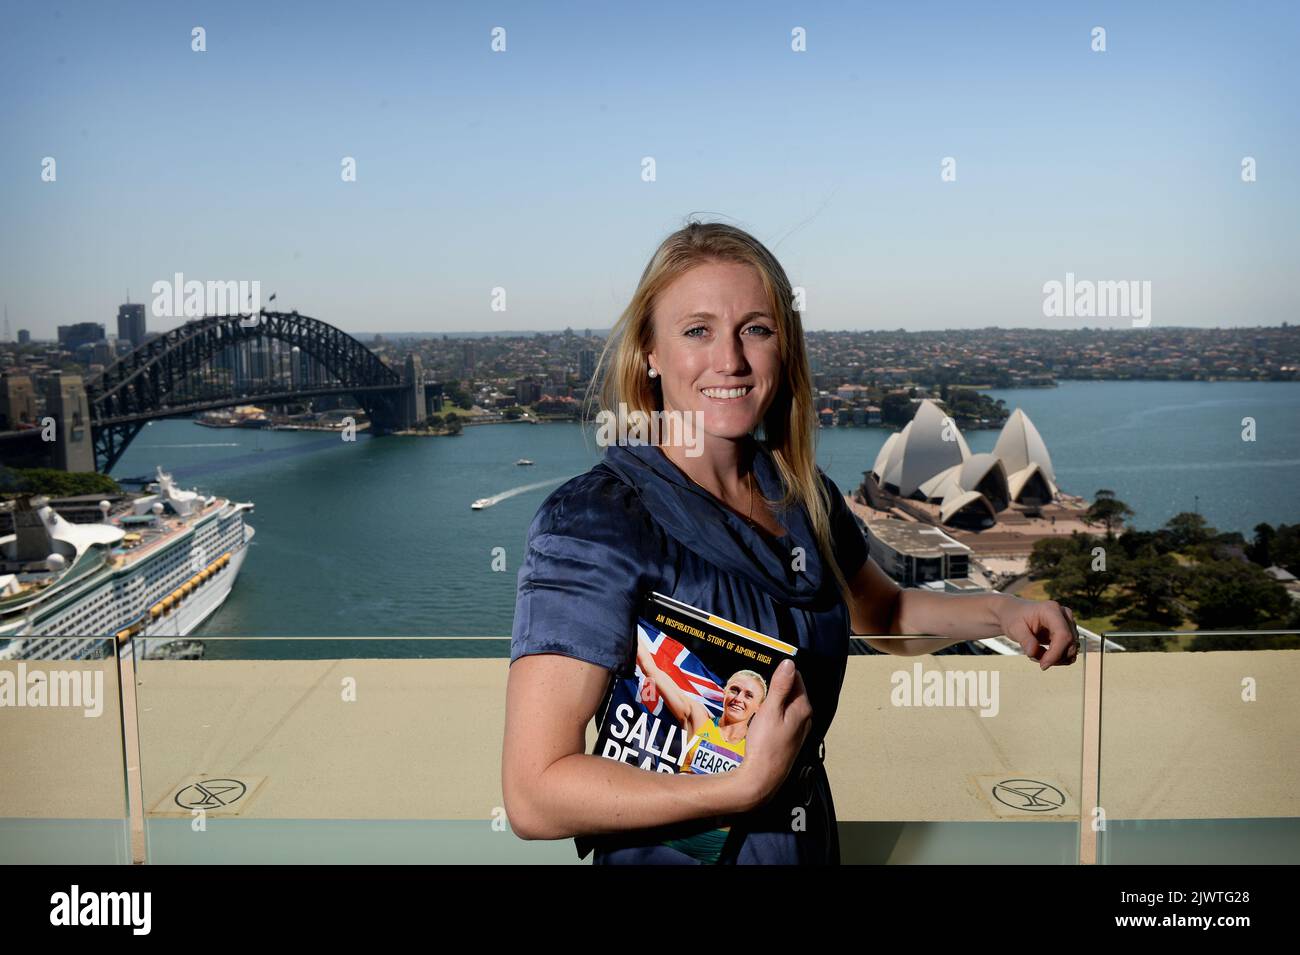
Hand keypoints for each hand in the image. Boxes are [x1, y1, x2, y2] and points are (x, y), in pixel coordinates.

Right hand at [732, 659, 811, 810]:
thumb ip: (780, 686)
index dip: (779, 672)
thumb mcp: (770, 710)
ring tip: (755, 700)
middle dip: (775, 686)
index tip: (763, 670)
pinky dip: (772, 713)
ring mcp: (798, 729)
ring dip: (772, 700)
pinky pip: (783, 717)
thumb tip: (789, 663)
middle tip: (756, 686)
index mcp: (803, 707)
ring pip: (786, 705)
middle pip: (791, 691)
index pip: (796, 678)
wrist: (762, 777)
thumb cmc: (765, 744)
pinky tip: (759, 717)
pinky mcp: (790, 738)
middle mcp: (805, 717)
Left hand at [995, 596, 1079, 669]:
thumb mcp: (1014, 628)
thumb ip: (1024, 640)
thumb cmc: (1013, 618)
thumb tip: (1033, 653)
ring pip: (1071, 650)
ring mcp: (1068, 624)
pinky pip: (1068, 652)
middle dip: (1053, 658)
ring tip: (1034, 653)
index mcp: (1051, 610)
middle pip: (1070, 644)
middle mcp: (1064, 615)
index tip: (1043, 665)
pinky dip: (1056, 658)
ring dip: (1054, 659)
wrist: (1014, 613)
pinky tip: (1041, 653)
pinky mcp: (1068, 633)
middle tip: (1032, 657)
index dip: (1056, 653)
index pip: (1063, 635)